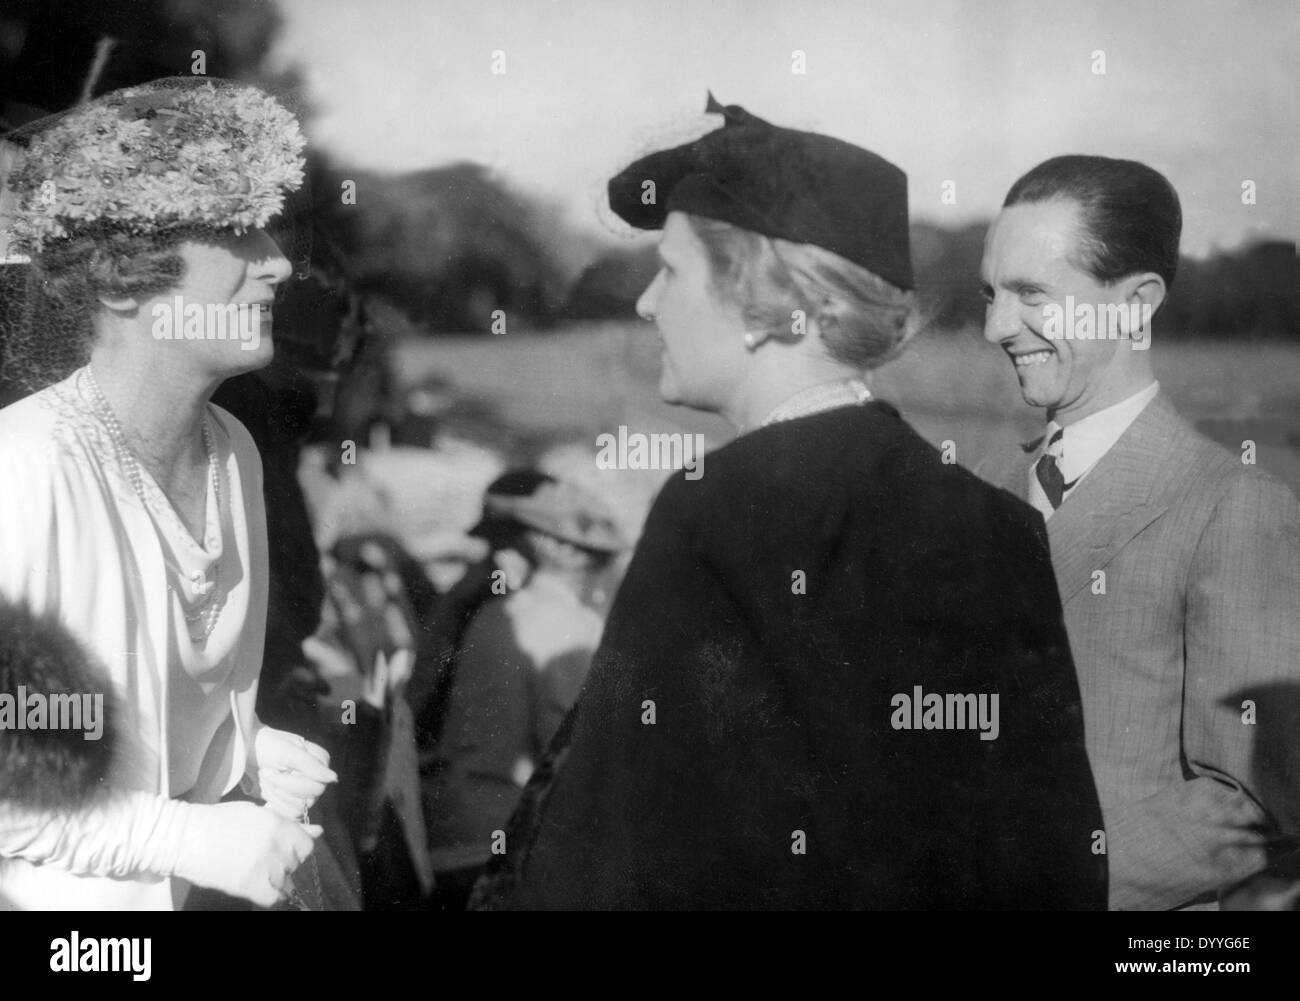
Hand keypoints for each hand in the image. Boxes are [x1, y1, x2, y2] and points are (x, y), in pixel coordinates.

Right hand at [174, 801, 321, 907]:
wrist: (186, 837)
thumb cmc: (220, 822)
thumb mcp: (258, 815)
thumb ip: (291, 825)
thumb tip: (319, 831)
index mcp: (278, 824)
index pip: (306, 845)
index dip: (297, 850)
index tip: (285, 851)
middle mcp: (275, 844)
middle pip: (295, 864)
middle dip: (284, 864)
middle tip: (264, 860)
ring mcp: (264, 866)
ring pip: (285, 881)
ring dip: (275, 879)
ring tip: (257, 872)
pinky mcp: (249, 885)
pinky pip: (273, 898)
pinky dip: (270, 896)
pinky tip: (260, 889)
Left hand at [251, 725, 337, 819]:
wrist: (250, 752)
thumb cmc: (269, 747)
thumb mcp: (287, 752)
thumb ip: (310, 765)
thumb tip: (333, 778)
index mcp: (321, 762)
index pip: (317, 786)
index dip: (291, 783)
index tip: (270, 769)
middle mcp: (318, 778)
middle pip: (310, 799)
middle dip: (281, 788)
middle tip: (265, 774)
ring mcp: (307, 792)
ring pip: (299, 808)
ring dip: (275, 795)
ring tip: (265, 780)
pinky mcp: (295, 803)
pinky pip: (290, 815)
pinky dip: (275, 804)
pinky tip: (267, 790)